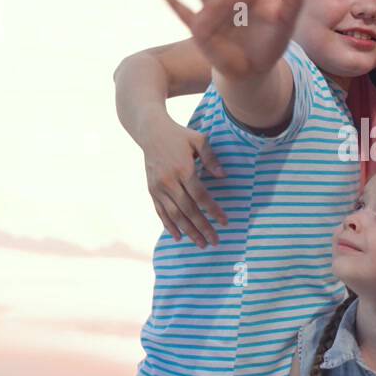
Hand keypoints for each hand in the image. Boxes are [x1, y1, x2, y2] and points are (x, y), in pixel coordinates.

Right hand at [142, 113, 229, 247]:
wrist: (150, 132)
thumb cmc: (179, 135)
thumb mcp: (199, 140)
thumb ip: (211, 158)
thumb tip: (223, 176)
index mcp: (183, 169)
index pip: (200, 196)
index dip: (213, 210)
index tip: (225, 222)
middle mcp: (169, 181)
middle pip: (188, 210)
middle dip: (202, 227)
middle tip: (215, 241)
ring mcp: (158, 187)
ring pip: (174, 215)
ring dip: (188, 231)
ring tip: (201, 244)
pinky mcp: (151, 190)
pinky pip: (161, 212)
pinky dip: (169, 226)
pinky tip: (179, 237)